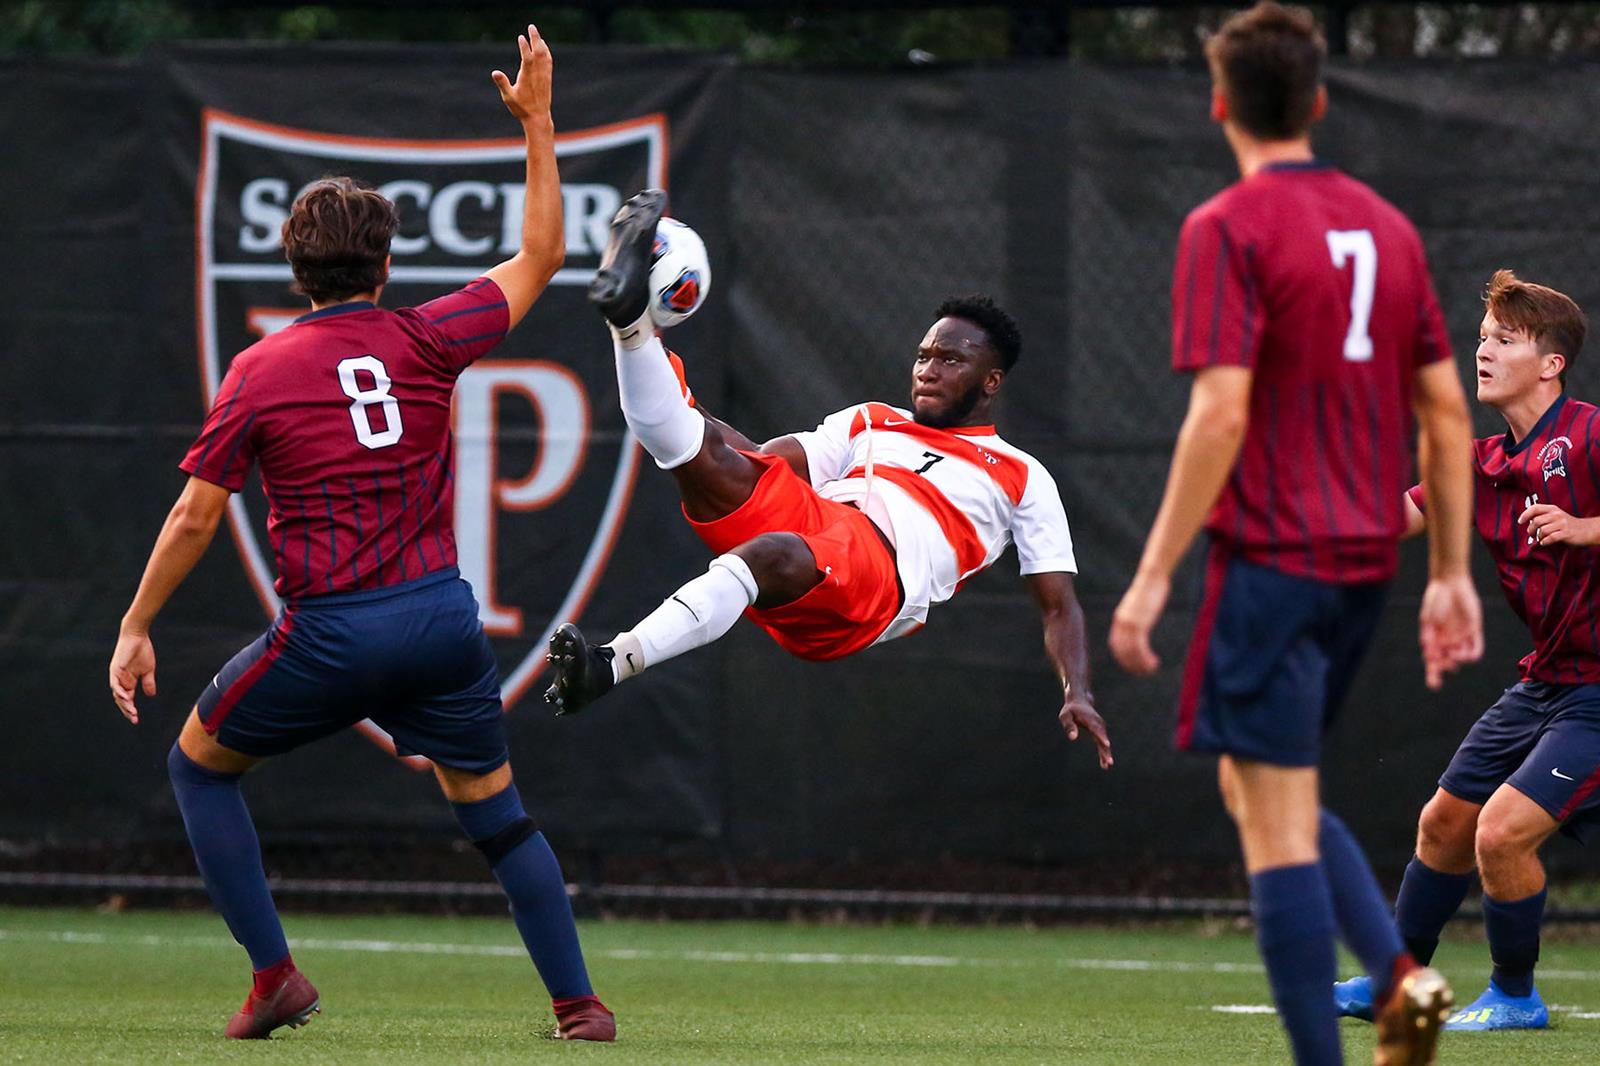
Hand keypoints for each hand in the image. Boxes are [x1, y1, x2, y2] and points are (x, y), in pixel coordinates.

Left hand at [109, 631, 156, 723]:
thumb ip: (148, 682)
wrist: (137, 636)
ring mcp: (117, 676)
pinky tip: (125, 698)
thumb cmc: (142, 651)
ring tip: (132, 712)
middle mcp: (120, 681)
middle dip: (127, 710)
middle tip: (134, 719)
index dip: (131, 709)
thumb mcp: (148, 670)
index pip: (127, 699)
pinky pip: (115, 683)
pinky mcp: (115, 669)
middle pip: (121, 700)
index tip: (137, 720)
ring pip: (117, 694)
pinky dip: (119, 691)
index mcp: (128, 681)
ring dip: (124, 703)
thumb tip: (151, 695)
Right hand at [492, 24, 552, 126]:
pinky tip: (544, 48)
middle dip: (535, 38)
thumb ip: (502, 83)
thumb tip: (494, 73)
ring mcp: (544, 76)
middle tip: (531, 27)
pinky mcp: (548, 79)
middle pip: (538, 52)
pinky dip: (546, 52)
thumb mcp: (508, 97)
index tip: (521, 37)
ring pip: (545, 56)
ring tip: (536, 35)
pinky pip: (549, 62)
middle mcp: (538, 74)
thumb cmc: (522, 108)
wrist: (538, 118)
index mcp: (527, 77)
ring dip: (541, 43)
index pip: (527, 58)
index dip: (524, 47)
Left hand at [1060, 693, 1113, 768]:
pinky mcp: (1100, 732)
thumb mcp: (1065, 716)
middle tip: (1109, 761)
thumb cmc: (1070, 709)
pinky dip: (1104, 753)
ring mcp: (1100, 728)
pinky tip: (1104, 765)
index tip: (1107, 744)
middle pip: (1103, 738)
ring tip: (1108, 765)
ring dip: (1106, 754)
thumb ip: (1069, 725)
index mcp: (1090, 718)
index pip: (1096, 728)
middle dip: (1106, 750)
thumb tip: (1073, 738)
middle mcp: (1098, 723)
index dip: (1102, 736)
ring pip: (1104, 742)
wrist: (1080, 701)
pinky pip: (1103, 744)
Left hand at [1110, 572, 1169, 675]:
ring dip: (1140, 664)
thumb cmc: (1150, 589)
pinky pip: (1139, 647)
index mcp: (1120, 618)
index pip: (1116, 644)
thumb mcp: (1140, 605)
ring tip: (1150, 669)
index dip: (1122, 657)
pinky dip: (1145, 658)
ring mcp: (1130, 623)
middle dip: (1130, 664)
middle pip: (1120, 650)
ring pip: (1130, 652)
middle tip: (1142, 672)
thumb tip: (1141, 621)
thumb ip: (1138, 615)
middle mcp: (1121, 623)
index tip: (1133, 664)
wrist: (1152, 577)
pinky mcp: (1139, 623)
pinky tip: (1154, 662)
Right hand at [1418, 572, 1482, 690]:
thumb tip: (1431, 656)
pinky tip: (1464, 653)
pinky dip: (1471, 654)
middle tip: (1443, 665)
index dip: (1434, 674)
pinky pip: (1476, 648)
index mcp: (1434, 639)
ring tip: (1453, 654)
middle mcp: (1448, 640)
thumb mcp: (1427, 620)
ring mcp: (1462, 636)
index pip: (1434, 661)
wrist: (1450, 584)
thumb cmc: (1435, 600)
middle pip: (1448, 662)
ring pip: (1462, 657)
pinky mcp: (1474, 630)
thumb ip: (1429, 637)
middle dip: (1445, 666)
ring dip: (1457, 659)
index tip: (1434, 685)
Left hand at [1519, 501, 1594, 546]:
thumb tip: (1526, 521)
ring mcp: (1562, 524)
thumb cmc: (1567, 525)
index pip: (1535, 508)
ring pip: (1542, 530)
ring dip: (1538, 537)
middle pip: (1536, 521)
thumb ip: (1543, 516)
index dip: (1525, 514)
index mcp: (1552, 509)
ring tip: (1540, 539)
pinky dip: (1545, 542)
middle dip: (1531, 530)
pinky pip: (1550, 538)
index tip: (1520, 521)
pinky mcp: (1566, 533)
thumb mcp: (1555, 516)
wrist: (1586, 530)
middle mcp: (1557, 515)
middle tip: (1532, 535)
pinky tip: (1545, 543)